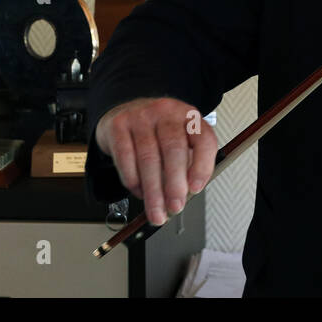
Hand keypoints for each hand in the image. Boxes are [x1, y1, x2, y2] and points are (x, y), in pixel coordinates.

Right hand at [95, 97, 216, 226]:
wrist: (124, 111)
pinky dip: (133, 181)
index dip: (202, 166)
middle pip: (173, 149)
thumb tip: (186, 195)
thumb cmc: (157, 132)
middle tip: (175, 207)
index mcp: (189, 116)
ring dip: (153, 191)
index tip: (196, 189)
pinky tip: (139, 192)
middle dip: (174, 184)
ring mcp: (140, 116)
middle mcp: (166, 112)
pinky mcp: (118, 125)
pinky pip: (125, 158)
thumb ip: (188, 164)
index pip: (203, 139)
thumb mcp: (180, 139)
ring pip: (148, 158)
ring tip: (156, 211)